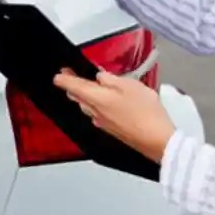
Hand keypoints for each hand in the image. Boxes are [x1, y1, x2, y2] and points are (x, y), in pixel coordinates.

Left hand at [52, 69, 176, 162]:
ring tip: (88, 86)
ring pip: (86, 106)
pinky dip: (96, 105)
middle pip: (77, 96)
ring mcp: (102, 122)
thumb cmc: (145, 112)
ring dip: (84, 95)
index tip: (58, 74)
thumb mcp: (130, 85)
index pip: (72, 86)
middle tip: (71, 75)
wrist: (156, 140)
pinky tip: (105, 102)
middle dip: (72, 85)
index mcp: (96, 98)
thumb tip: (100, 77)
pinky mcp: (111, 129)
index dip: (63, 78)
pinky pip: (97, 114)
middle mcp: (94, 112)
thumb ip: (111, 79)